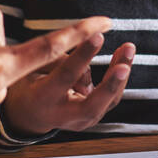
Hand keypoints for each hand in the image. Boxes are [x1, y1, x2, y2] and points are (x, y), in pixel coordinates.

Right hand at [0, 37, 136, 137]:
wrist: (29, 115)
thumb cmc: (30, 85)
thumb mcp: (32, 69)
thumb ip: (57, 60)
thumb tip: (87, 52)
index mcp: (43, 99)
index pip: (66, 76)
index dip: (83, 56)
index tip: (97, 35)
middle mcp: (64, 115)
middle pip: (92, 105)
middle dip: (110, 84)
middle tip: (124, 66)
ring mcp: (80, 121)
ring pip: (108, 102)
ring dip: (121, 76)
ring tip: (128, 48)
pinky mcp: (92, 118)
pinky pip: (111, 99)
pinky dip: (119, 79)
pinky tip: (123, 59)